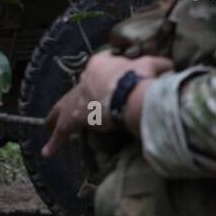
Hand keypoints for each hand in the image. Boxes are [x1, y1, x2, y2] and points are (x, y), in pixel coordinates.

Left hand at [42, 52, 172, 157]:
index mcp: (100, 64)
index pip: (99, 65)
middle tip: (68, 104)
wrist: (128, 93)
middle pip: (75, 90)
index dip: (103, 71)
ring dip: (56, 117)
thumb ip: (158, 65)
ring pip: (63, 108)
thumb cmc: (141, 78)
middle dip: (71, 98)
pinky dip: (56, 141)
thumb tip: (168, 66)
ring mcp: (77, 98)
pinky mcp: (74, 117)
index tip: (108, 77)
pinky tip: (47, 152)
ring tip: (48, 124)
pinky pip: (62, 131)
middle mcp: (84, 79)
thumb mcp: (153, 66)